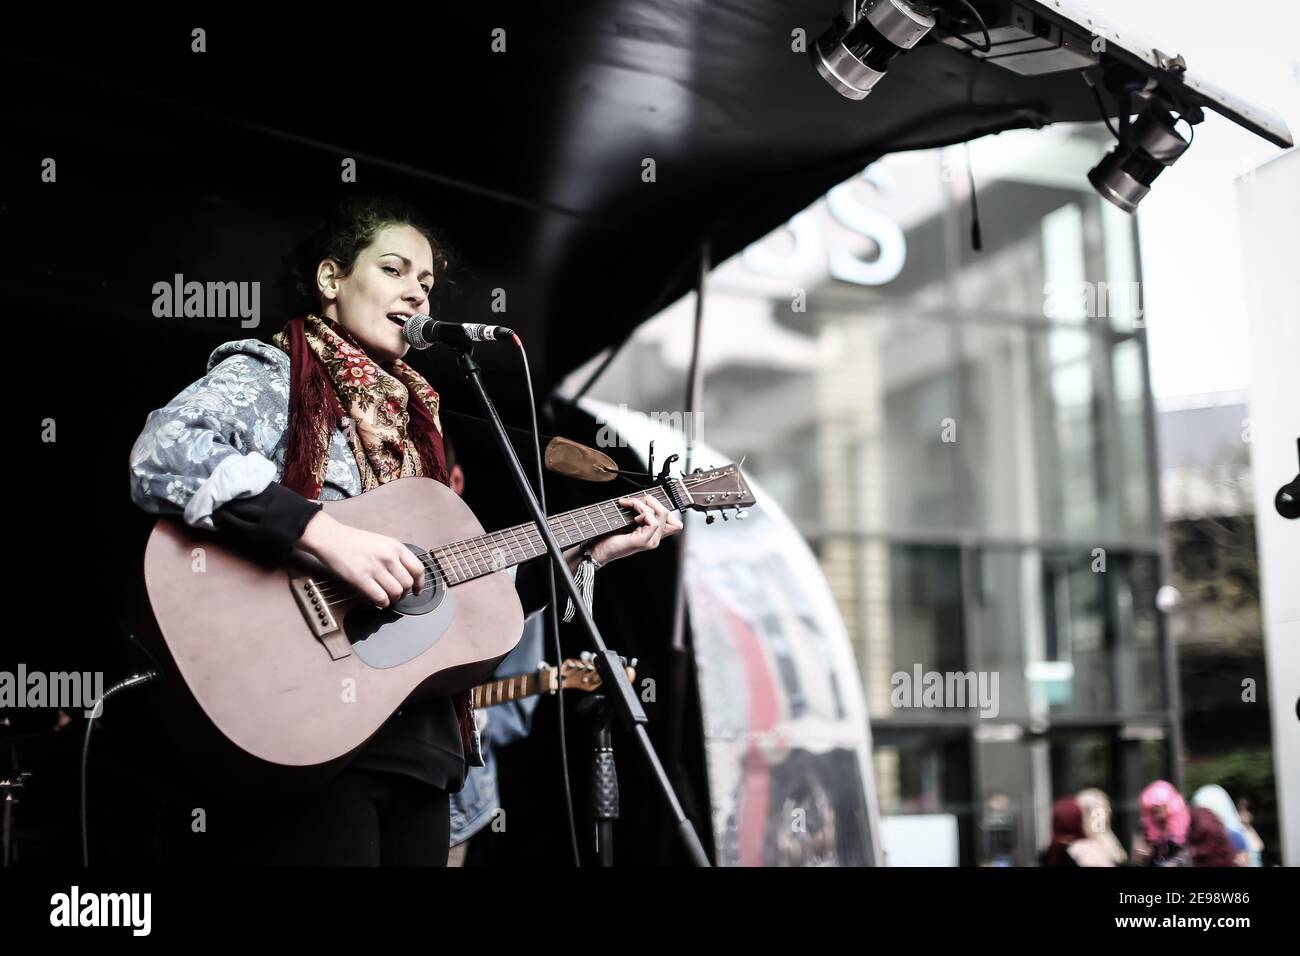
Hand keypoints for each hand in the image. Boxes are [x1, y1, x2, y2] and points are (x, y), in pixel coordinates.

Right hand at [296, 511, 426, 607]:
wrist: (331, 538)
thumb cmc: (355, 541)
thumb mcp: (382, 541)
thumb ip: (395, 555)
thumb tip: (406, 574)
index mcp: (395, 546)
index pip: (418, 569)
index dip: (420, 584)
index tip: (417, 590)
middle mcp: (388, 557)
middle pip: (407, 584)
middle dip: (404, 593)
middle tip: (397, 594)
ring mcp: (375, 568)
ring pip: (396, 593)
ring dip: (393, 599)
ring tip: (387, 597)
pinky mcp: (361, 579)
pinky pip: (381, 598)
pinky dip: (382, 603)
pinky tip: (378, 600)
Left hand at [590, 494, 682, 565]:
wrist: (597, 549)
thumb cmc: (608, 535)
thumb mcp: (628, 519)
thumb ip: (641, 511)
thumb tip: (647, 498)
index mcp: (653, 534)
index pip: (675, 523)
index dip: (664, 507)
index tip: (646, 501)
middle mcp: (655, 539)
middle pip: (668, 512)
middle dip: (650, 500)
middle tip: (633, 502)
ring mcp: (650, 541)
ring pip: (661, 514)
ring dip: (642, 504)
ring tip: (628, 506)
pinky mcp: (643, 541)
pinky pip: (652, 520)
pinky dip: (641, 511)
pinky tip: (631, 516)